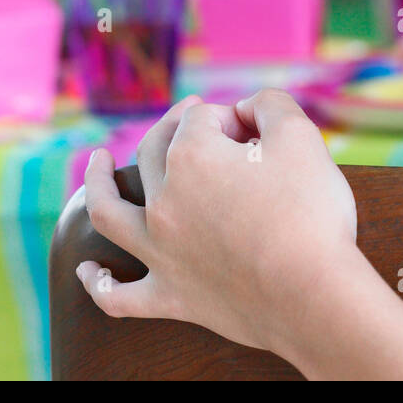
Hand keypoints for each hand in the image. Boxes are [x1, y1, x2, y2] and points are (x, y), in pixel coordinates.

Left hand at [76, 88, 359, 358]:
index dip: (234, 119)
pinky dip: (98, 282)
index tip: (262, 135)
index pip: (203, 119)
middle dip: (178, 129)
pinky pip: (119, 294)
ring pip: (110, 212)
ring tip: (97, 163)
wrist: (316, 297)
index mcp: (191, 157)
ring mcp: (160, 251)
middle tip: (202, 122)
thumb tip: (248, 108)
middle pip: (157, 150)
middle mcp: (163, 200)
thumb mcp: (301, 137)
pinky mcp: (170, 296)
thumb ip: (270, 105)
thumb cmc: (310, 215)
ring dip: (98, 183)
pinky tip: (86, 271)